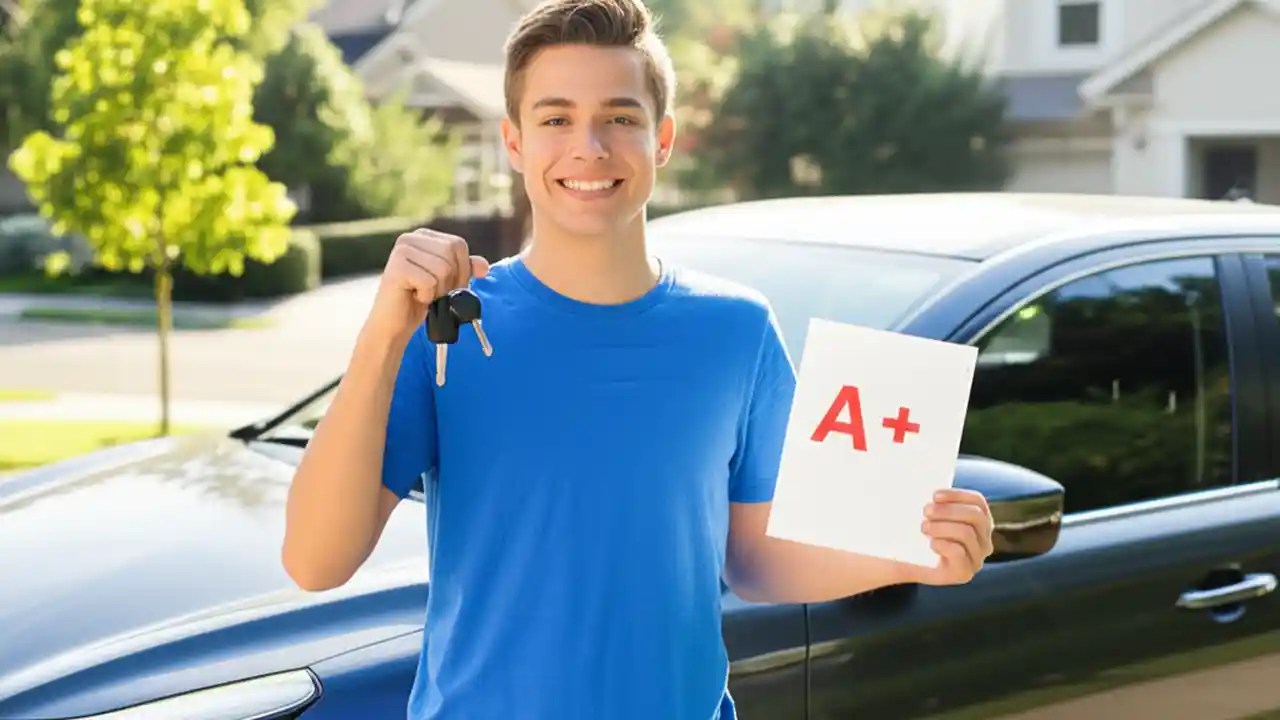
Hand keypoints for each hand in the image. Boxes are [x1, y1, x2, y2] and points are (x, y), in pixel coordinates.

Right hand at [364, 228, 489, 343]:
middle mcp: (410, 238)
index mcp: (423, 236)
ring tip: (423, 294)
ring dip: (438, 290)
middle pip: (451, 253)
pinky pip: (430, 281)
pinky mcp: (396, 268)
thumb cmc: (420, 301)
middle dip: (451, 280)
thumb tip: (484, 266)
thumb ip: (465, 269)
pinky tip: (414, 297)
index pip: (458, 244)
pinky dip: (427, 296)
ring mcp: (401, 251)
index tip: (450, 285)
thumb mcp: (448, 282)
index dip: (462, 269)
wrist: (394, 325)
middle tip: (435, 292)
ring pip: (442, 268)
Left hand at [909, 488, 993, 585]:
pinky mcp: (964, 574)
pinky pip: (959, 553)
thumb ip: (936, 499)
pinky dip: (942, 544)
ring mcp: (976, 559)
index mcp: (979, 521)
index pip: (978, 501)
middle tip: (926, 511)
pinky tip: (930, 543)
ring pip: (966, 533)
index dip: (957, 495)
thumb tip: (929, 478)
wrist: (905, 561)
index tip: (934, 495)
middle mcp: (984, 540)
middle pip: (975, 516)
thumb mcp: (928, 513)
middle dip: (949, 511)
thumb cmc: (918, 532)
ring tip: (923, 527)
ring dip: (942, 526)